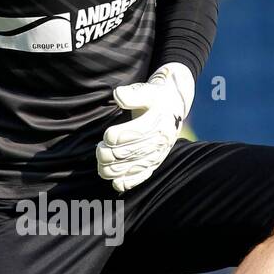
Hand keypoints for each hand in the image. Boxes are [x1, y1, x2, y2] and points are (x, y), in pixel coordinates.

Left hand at [96, 63, 194, 192]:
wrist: (174, 108)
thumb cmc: (156, 98)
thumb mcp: (148, 91)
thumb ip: (133, 94)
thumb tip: (118, 95)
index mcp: (157, 124)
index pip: (134, 134)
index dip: (116, 137)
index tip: (107, 135)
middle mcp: (159, 142)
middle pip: (129, 153)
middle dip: (108, 153)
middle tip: (99, 148)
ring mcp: (156, 155)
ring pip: (131, 168)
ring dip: (112, 169)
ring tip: (101, 163)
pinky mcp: (154, 164)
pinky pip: (140, 178)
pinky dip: (126, 182)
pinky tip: (115, 182)